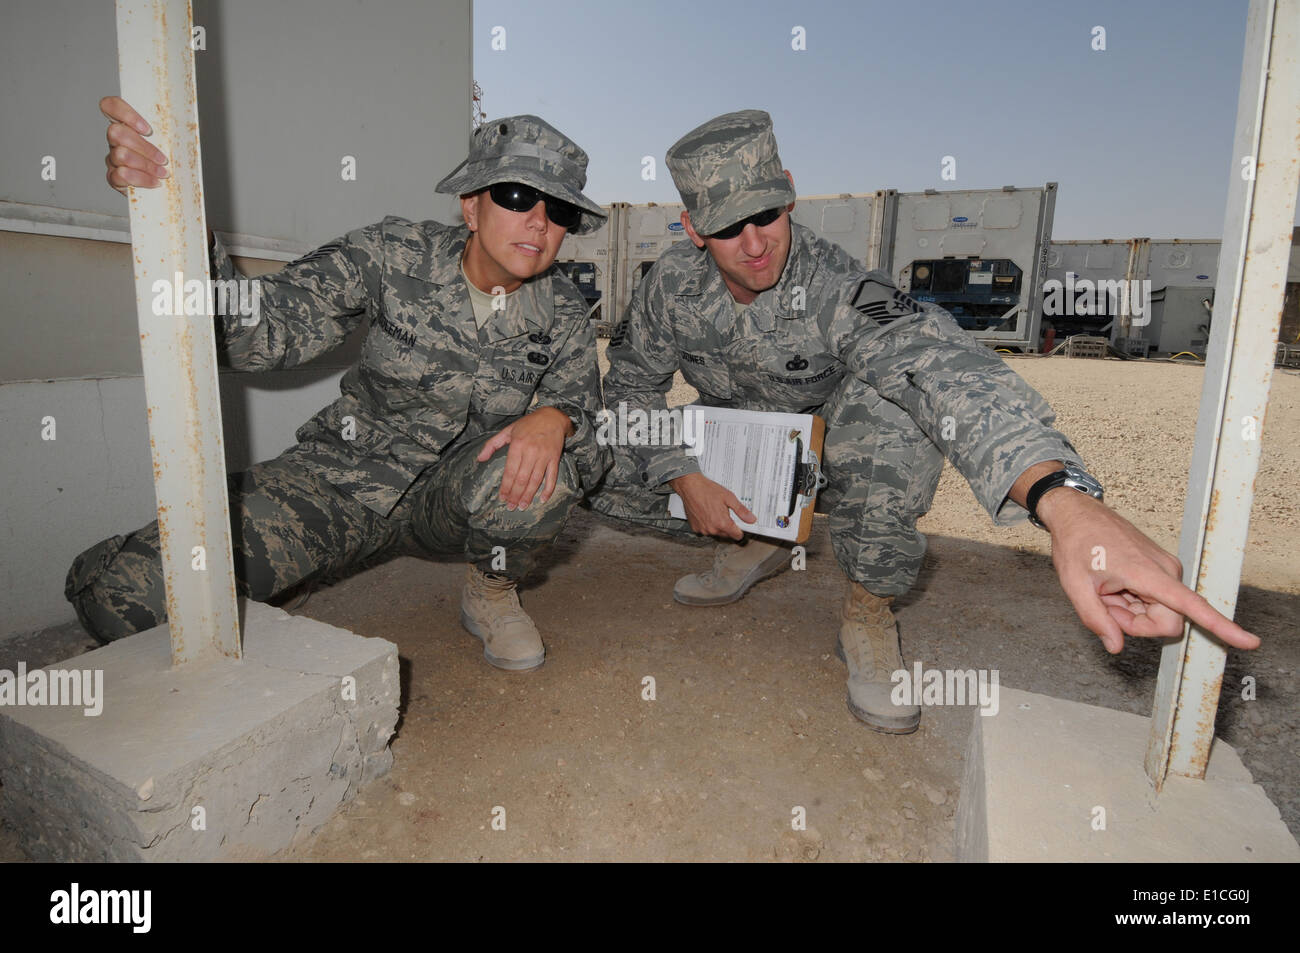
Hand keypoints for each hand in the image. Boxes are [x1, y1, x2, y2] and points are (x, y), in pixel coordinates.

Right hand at [100, 96, 168, 193]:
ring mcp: (113, 158)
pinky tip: (154, 182)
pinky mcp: (114, 177)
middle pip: (116, 133)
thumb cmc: (169, 161)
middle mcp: (115, 140)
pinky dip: (141, 179)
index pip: (111, 106)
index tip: (148, 130)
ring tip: (163, 173)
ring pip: (121, 155)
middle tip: (163, 159)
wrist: (165, 190)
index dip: (125, 114)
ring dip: (146, 165)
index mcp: (127, 125)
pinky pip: (121, 175)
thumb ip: (168, 130)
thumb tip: (186, 122)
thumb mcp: (170, 142)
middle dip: (144, 147)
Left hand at [477, 406, 572, 509]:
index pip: (510, 471)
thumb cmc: (528, 424)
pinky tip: (543, 499)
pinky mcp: (554, 458)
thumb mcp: (508, 430)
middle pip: (522, 478)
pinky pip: (552, 476)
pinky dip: (548, 489)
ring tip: (522, 506)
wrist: (552, 417)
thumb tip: (479, 459)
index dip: (506, 486)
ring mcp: (544, 456)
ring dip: (528, 495)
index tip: (502, 497)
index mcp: (517, 445)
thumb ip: (492, 444)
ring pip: (535, 480)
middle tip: (510, 506)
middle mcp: (531, 451)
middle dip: (515, 494)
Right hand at [668, 471, 755, 539]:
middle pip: (726, 535)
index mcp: (722, 523)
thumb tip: (751, 519)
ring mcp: (702, 529)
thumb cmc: (707, 490)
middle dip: (728, 526)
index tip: (739, 524)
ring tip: (714, 511)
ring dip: (717, 525)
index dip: (740, 530)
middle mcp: (712, 529)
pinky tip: (706, 513)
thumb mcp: (729, 498)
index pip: (737, 536)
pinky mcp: (695, 528)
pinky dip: (707, 524)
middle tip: (724, 512)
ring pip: (716, 533)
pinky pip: (706, 530)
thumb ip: (741, 511)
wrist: (690, 486)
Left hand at [1040, 489, 1260, 653]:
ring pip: (1157, 612)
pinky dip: (1131, 600)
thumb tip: (1116, 646)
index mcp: (1149, 573)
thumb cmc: (1076, 544)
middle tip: (1104, 602)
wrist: (1077, 513)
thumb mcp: (1075, 586)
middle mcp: (1166, 571)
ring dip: (1129, 609)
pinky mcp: (1161, 569)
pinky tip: (1112, 585)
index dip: (1222, 627)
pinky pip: (1153, 599)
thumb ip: (1096, 620)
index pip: (1192, 607)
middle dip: (1134, 622)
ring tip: (1105, 588)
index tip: (1250, 642)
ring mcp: (1165, 569)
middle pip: (1165, 622)